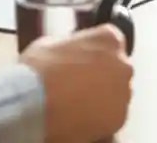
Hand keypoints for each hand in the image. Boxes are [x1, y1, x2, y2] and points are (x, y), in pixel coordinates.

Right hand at [21, 25, 133, 142]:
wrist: (32, 102)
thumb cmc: (38, 70)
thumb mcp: (52, 43)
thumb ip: (72, 45)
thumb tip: (70, 52)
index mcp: (108, 39)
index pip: (110, 41)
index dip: (95, 52)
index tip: (84, 61)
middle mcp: (122, 63)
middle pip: (116, 68)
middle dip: (102, 75)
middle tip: (79, 84)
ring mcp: (123, 92)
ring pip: (116, 93)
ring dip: (102, 96)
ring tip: (77, 103)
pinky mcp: (119, 118)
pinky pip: (112, 115)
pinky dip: (100, 117)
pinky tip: (80, 117)